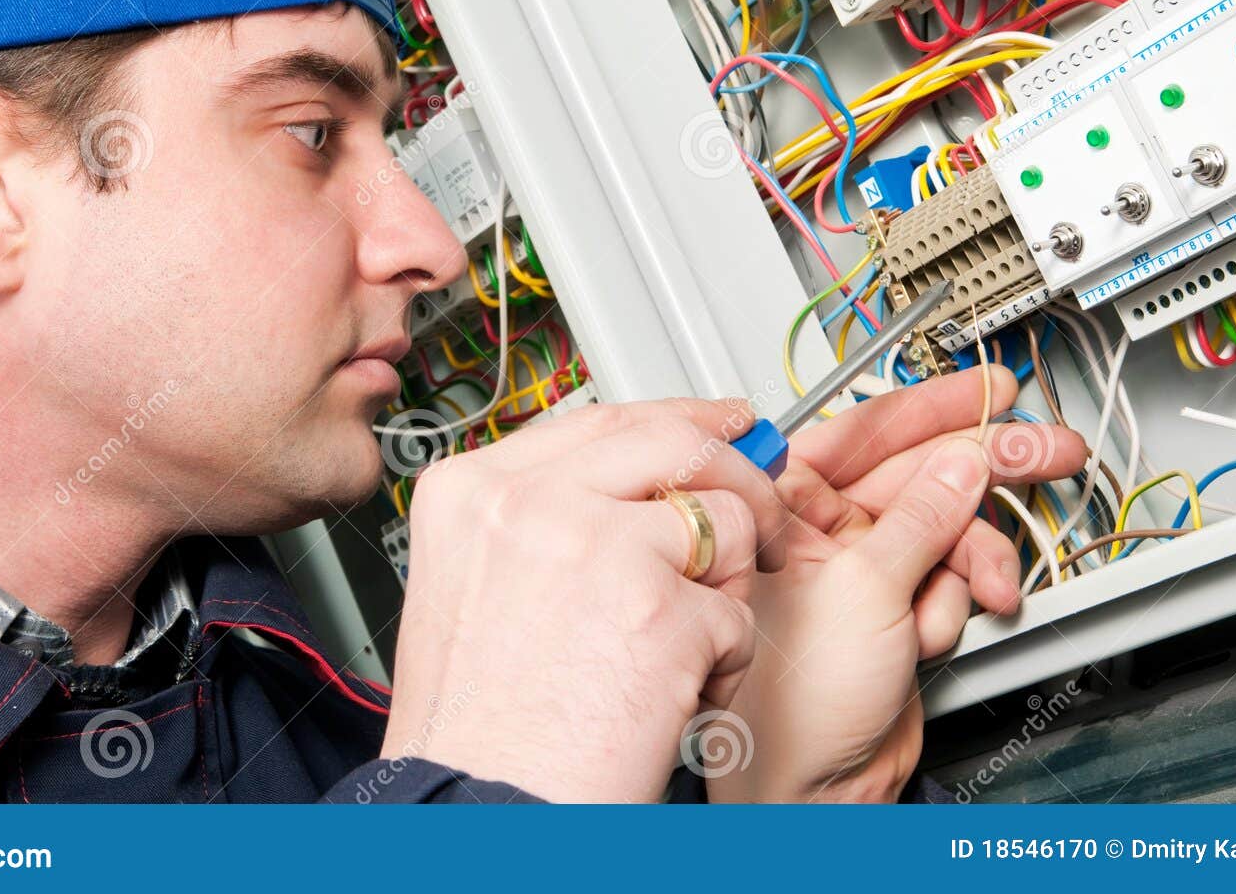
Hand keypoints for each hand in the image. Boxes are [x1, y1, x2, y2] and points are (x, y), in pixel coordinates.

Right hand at [387, 397, 787, 801]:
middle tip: (764, 500)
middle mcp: (532, 502)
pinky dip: (726, 665)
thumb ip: (541, 522)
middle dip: (738, 470)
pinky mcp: (662, 610)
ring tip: (693, 646)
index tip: (717, 425)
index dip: (676, 421)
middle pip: (674, 442)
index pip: (600, 420)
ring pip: (725, 520)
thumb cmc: (476, 731)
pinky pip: (736, 614)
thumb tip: (634, 483)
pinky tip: (680, 698)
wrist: (482, 815)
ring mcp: (599, 547)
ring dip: (732, 585)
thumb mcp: (471, 588)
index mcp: (473, 491)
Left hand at [704, 366, 1085, 802]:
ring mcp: (861, 572)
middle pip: (919, 474)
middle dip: (986, 468)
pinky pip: (950, 581)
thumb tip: (962, 461)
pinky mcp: (894, 612)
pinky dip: (955, 605)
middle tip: (1049, 451)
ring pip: (947, 532)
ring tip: (988, 586)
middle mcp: (821, 531)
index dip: (934, 404)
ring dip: (974, 561)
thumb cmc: (787, 695)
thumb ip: (922, 516)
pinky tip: (935, 633)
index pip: (867, 428)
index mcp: (786, 502)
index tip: (989, 388)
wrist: (811, 787)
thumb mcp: (866, 586)